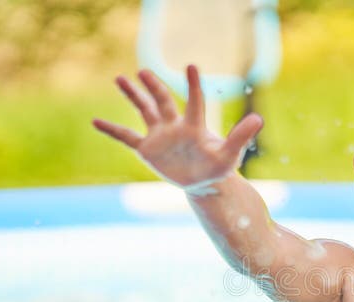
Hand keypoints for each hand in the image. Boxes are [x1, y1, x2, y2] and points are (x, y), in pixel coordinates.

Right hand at [93, 65, 262, 186]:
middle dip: (154, 86)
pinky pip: (126, 137)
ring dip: (133, 95)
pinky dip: (111, 130)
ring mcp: (160, 136)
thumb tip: (258, 119)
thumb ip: (241, 137)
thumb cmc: (219, 168)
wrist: (204, 183)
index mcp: (194, 126)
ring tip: (120, 78)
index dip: (193, 85)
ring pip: (144, 110)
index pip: (194, 102)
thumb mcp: (231, 155)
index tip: (191, 66)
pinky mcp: (148, 150)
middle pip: (162, 101)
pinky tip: (95, 121)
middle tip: (143, 72)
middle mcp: (175, 126)